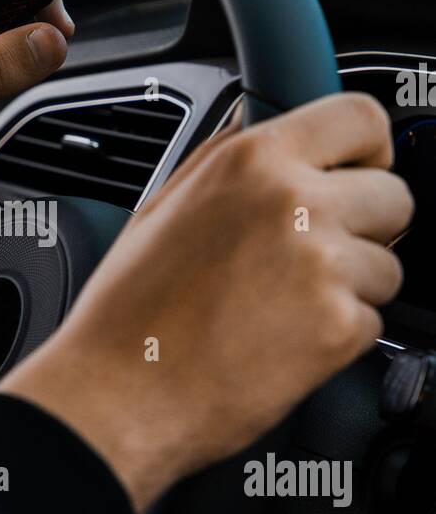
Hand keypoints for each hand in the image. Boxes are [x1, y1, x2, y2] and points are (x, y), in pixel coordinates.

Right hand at [0, 93, 413, 512]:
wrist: (118, 395)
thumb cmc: (129, 308)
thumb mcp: (164, 203)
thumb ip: (227, 156)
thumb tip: (266, 122)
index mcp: (252, 161)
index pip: (362, 119)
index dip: (368, 151)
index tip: (359, 172)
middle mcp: (295, 204)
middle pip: (395, 197)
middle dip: (368, 226)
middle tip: (317, 254)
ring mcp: (323, 267)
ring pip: (389, 267)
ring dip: (352, 287)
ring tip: (282, 307)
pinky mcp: (338, 329)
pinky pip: (373, 322)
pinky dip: (338, 337)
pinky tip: (281, 342)